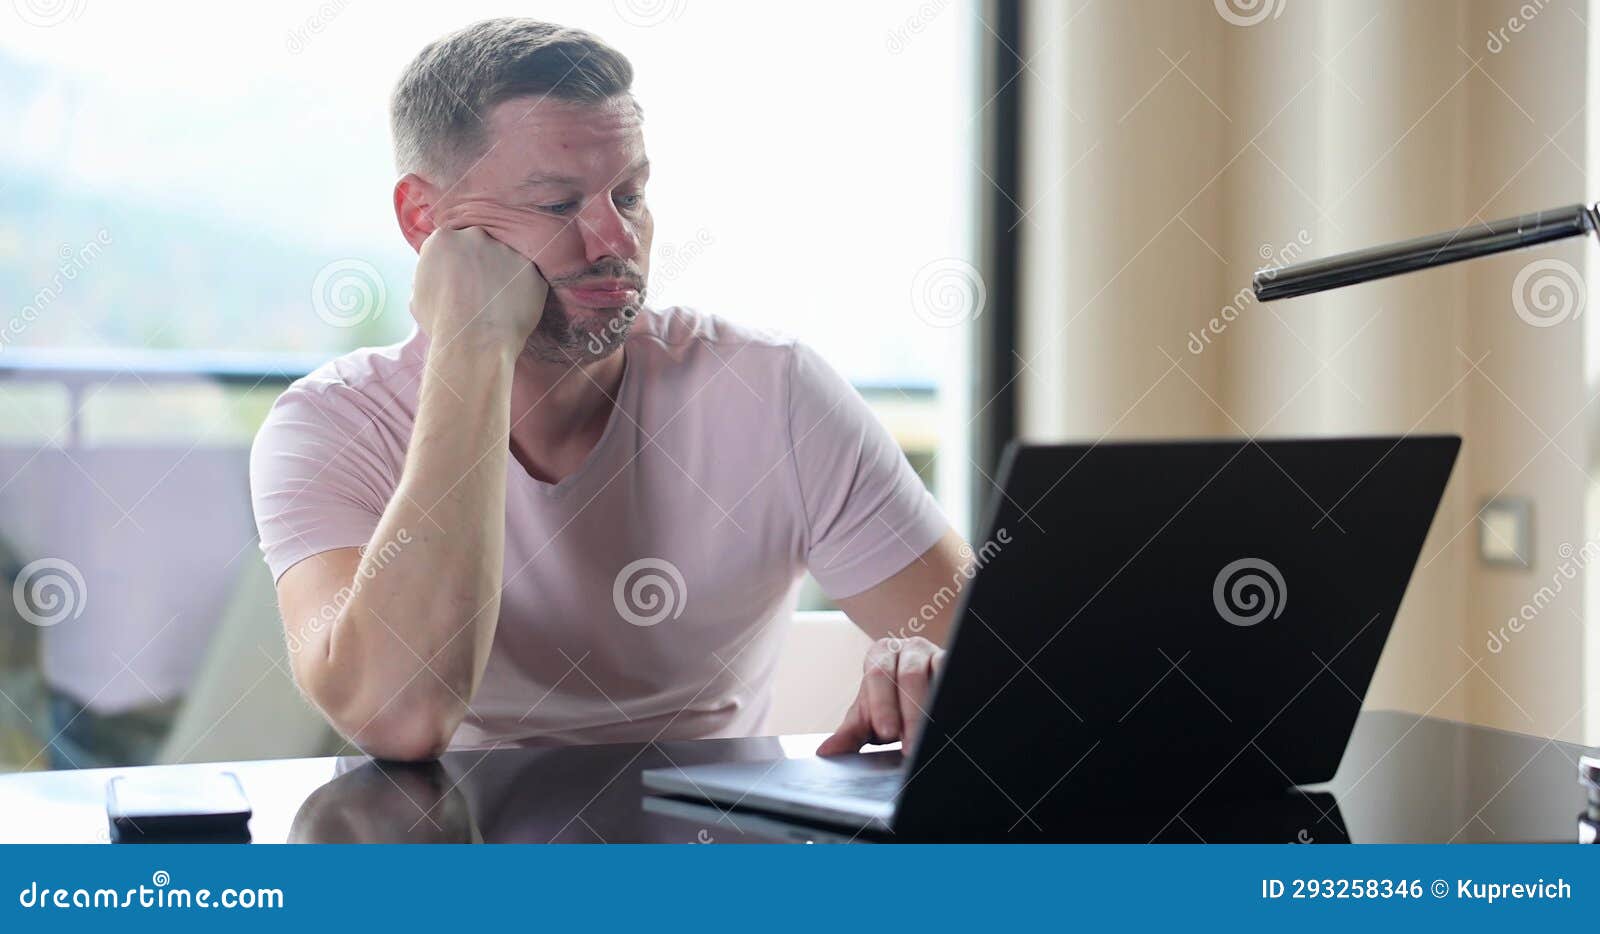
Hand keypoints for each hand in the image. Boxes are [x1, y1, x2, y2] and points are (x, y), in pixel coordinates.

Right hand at [410, 224, 547, 350]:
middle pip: (480, 246)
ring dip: (504, 277)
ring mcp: (505, 250)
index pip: (452, 243)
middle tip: (480, 292)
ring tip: (497, 305)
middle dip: (481, 265)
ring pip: (506, 260)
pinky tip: (513, 309)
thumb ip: (430, 275)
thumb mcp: (418, 295)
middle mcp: (475, 236)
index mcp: (443, 239)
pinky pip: (527, 278)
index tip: (461, 280)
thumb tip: (438, 275)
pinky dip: (523, 291)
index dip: (458, 263)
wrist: (474, 343)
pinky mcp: (530, 268)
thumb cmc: (441, 324)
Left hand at [816, 636, 944, 755]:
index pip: (877, 676)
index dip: (882, 705)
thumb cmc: (890, 702)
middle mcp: (907, 648)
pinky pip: (954, 670)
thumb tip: (825, 753)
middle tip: (910, 745)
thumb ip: (849, 733)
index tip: (886, 732)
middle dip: (910, 714)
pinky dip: (951, 692)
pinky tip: (948, 715)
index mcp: (879, 654)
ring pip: (936, 671)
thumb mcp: (868, 717)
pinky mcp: (953, 660)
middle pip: (909, 675)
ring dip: (932, 707)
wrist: (919, 690)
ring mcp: (933, 651)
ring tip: (929, 736)